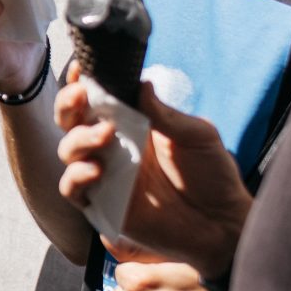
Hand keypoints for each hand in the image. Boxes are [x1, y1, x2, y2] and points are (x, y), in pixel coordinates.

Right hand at [55, 66, 249, 277]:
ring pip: (68, 150)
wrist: (223, 223)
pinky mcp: (102, 205)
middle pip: (71, 120)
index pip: (96, 99)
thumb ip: (166, 113)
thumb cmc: (212, 175)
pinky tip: (97, 170)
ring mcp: (104, 176)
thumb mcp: (196, 135)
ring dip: (78, 138)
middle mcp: (111, 148)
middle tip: (82, 96)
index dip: (82, 83)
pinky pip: (72, 189)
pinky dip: (76, 177)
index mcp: (131, 125)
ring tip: (105, 135)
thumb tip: (141, 83)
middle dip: (69, 104)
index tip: (80, 67)